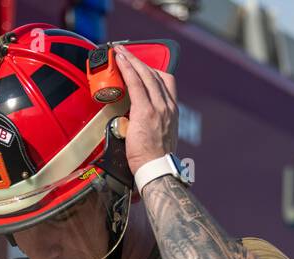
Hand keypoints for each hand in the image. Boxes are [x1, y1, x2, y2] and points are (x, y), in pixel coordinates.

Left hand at [113, 46, 177, 175]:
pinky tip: (120, 61)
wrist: (157, 170)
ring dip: (132, 60)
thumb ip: (150, 123)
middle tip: (126, 52)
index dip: (152, 70)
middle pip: (155, 75)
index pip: (165, 83)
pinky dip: (127, 69)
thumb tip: (133, 119)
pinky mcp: (145, 112)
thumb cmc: (154, 160)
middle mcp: (168, 107)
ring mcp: (158, 108)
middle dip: (139, 60)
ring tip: (121, 53)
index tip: (142, 65)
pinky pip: (135, 83)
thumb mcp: (158, 136)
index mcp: (173, 112)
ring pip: (146, 75)